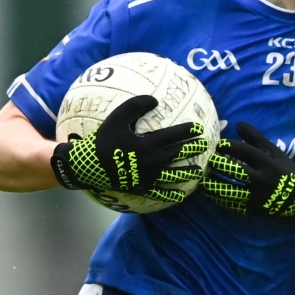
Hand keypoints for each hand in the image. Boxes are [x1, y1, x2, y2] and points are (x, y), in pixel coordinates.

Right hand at [51, 95, 207, 201]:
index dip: (187, 131)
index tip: (198, 128)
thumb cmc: (103, 140)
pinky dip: (172, 194)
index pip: (174, 135)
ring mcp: (149, 176)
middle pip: (178, 154)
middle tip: (205, 145)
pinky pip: (160, 192)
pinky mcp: (142, 187)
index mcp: (149, 143)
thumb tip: (155, 100)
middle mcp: (153, 160)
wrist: (88, 166)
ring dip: (188, 171)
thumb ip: (136, 106)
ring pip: (174, 174)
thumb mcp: (117, 117)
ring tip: (200, 171)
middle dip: (193, 148)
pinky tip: (181, 195)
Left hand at [200, 122, 294, 226]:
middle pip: (236, 171)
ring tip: (201, 179)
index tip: (217, 144)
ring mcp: (257, 196)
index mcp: (269, 163)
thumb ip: (257, 139)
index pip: (245, 152)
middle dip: (219, 164)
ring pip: (231, 190)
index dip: (229, 147)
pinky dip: (219, 199)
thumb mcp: (276, 153)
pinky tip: (209, 194)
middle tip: (207, 159)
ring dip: (214, 185)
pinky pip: (232, 205)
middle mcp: (263, 179)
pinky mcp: (254, 210)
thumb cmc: (287, 173)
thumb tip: (237, 124)